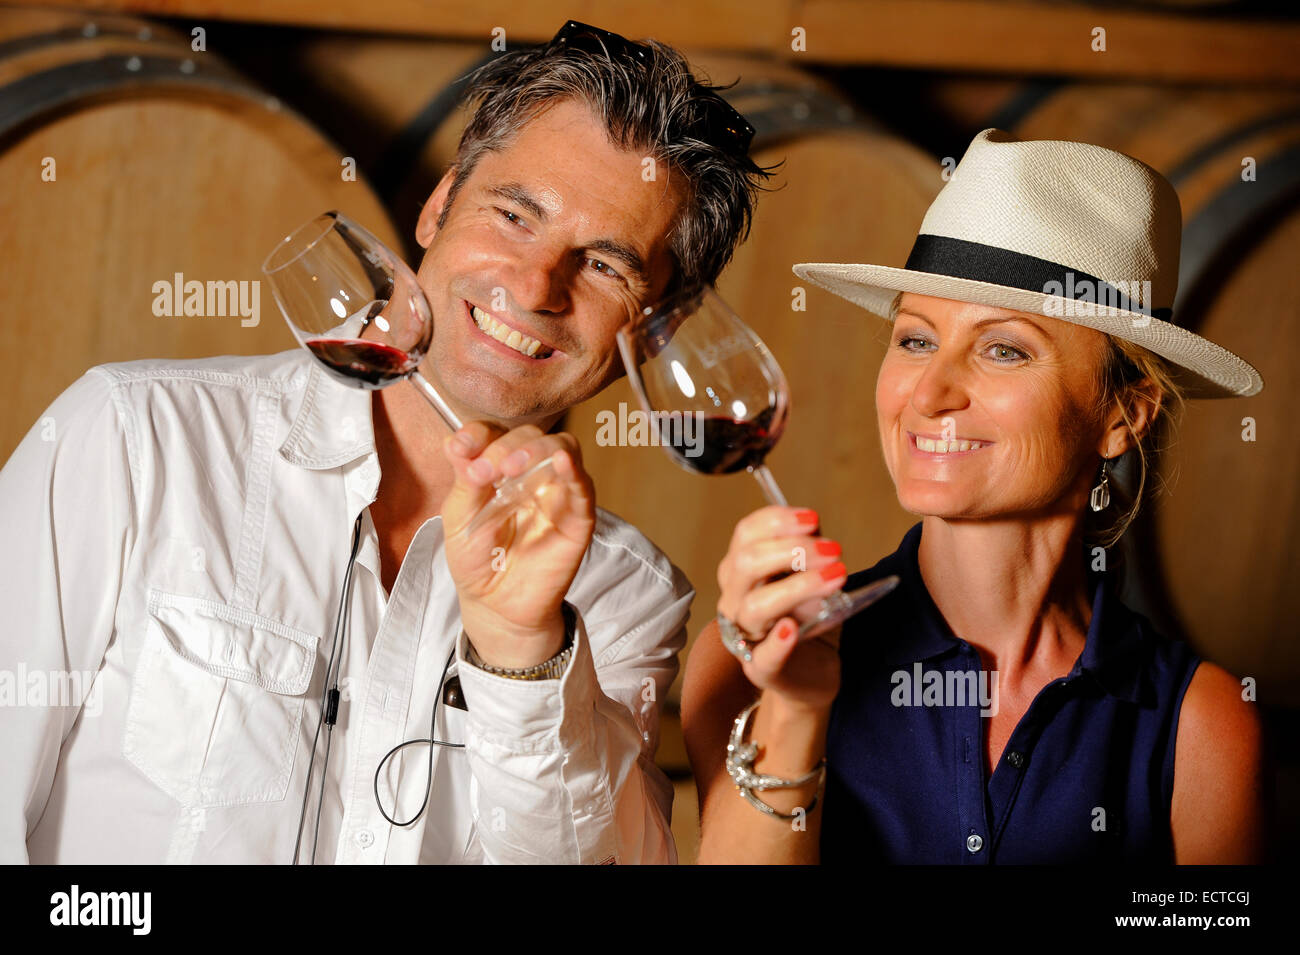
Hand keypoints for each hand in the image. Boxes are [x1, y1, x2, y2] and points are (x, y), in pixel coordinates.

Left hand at [441, 422, 595, 668]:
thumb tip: (455, 442)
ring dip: (536, 450)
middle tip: (485, 472)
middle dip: (505, 447)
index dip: (478, 434)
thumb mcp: (459, 518)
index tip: (461, 448)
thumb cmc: (478, 560)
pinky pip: (583, 486)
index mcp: (499, 467)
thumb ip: (463, 480)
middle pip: (530, 435)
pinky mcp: (578, 517)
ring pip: (562, 448)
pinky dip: (573, 469)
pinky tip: (559, 462)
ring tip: (511, 470)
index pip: (495, 433)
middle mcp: (531, 473)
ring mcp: (557, 492)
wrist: (496, 606)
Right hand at [716, 506, 847, 711]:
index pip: (746, 535)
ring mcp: (746, 636)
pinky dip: (777, 643)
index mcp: (742, 571)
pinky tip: (791, 628)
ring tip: (836, 577)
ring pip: (754, 607)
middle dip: (793, 549)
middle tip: (834, 550)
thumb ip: (810, 556)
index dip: (777, 521)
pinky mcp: (763, 670)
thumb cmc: (810, 617)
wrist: (814, 669)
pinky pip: (764, 658)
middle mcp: (735, 600)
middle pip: (746, 564)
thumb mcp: (810, 577)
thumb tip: (819, 539)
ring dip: (798, 587)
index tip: (813, 519)